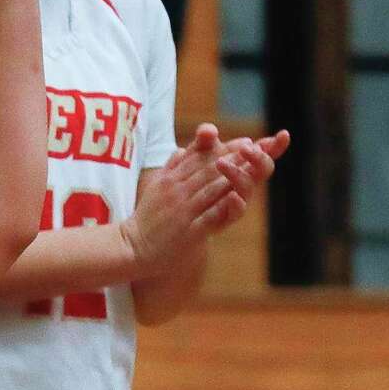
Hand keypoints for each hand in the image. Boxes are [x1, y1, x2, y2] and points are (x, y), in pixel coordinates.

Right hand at [121, 126, 258, 273]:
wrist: (132, 247)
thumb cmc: (146, 218)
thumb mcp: (154, 188)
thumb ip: (169, 168)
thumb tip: (181, 150)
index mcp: (169, 179)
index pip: (199, 158)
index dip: (224, 148)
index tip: (245, 142)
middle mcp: (176, 191)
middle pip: (208, 169)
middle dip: (234, 158)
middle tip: (256, 148)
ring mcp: (182, 210)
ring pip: (211, 188)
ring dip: (233, 177)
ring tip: (253, 167)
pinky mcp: (188, 231)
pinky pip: (209, 216)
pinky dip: (225, 207)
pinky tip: (239, 199)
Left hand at [186, 122, 290, 229]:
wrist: (171, 215)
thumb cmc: (189, 182)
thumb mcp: (194, 156)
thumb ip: (203, 141)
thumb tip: (209, 130)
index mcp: (240, 166)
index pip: (262, 154)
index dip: (274, 145)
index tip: (283, 134)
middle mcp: (241, 184)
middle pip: (262, 170)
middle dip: (259, 158)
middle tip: (245, 148)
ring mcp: (234, 203)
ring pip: (247, 188)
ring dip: (237, 174)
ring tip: (220, 163)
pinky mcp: (222, 220)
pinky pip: (236, 213)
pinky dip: (236, 204)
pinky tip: (232, 195)